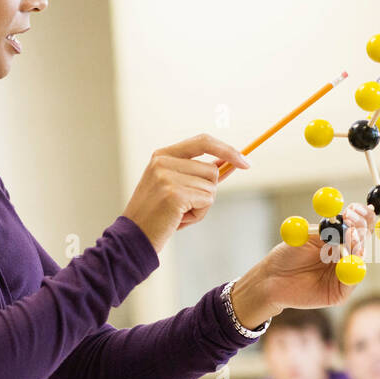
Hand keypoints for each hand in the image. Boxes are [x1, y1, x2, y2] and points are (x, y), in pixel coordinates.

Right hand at [121, 134, 248, 254]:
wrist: (134, 237)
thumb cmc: (158, 214)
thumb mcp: (177, 187)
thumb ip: (200, 173)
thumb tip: (232, 162)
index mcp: (163, 155)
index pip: (203, 141)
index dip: (227, 150)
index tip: (245, 162)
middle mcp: (163, 161)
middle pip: (212, 170)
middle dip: (207, 191)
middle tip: (185, 205)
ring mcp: (167, 176)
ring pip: (211, 187)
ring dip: (202, 205)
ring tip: (180, 213)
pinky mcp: (174, 193)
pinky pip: (207, 201)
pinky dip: (198, 214)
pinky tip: (179, 219)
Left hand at [229, 203, 377, 327]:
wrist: (271, 278)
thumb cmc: (287, 256)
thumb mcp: (306, 238)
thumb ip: (325, 231)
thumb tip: (343, 219)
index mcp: (339, 241)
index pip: (358, 227)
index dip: (360, 217)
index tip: (354, 209)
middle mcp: (345, 257)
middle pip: (362, 242)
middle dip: (360, 230)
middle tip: (353, 223)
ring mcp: (345, 275)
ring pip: (359, 259)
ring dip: (357, 247)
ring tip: (351, 235)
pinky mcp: (340, 293)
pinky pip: (351, 281)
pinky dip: (352, 269)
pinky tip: (349, 259)